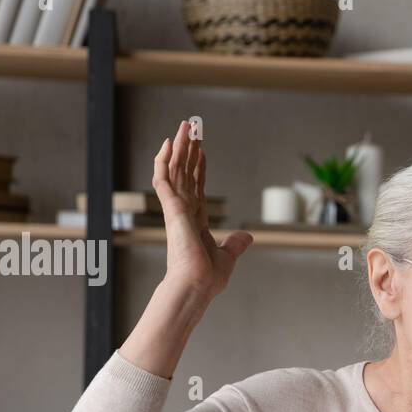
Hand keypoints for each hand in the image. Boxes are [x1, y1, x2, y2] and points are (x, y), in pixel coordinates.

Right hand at [152, 119, 252, 299]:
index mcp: (195, 221)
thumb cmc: (207, 277)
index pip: (195, 186)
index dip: (198, 167)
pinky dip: (164, 160)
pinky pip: (163, 178)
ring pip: (174, 169)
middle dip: (188, 149)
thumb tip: (248, 237)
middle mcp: (183, 211)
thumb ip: (235, 244)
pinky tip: (169, 143)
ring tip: (185, 125)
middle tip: (192, 127)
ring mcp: (175, 209)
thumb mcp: (228, 256)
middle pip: (184, 172)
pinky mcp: (171, 208)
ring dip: (179, 147)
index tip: (201, 150)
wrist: (197, 286)